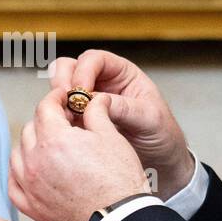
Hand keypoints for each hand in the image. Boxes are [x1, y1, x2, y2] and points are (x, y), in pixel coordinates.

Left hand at [9, 86, 150, 220]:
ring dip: (31, 144)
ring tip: (48, 145)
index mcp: (54, 140)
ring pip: (18, 154)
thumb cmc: (119, 185)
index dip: (56, 98)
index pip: (45, 107)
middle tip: (62, 121)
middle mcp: (36, 161)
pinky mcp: (31, 207)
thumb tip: (94, 101)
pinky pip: (13, 184)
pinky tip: (30, 169)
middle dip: (45, 120)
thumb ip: (97, 113)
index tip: (62, 98)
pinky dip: (19, 173)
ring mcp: (30, 185)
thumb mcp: (111, 137)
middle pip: (31, 129)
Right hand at [49, 50, 192, 198]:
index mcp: (122, 73)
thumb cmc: (162, 134)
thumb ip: (124, 108)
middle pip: (70, 67)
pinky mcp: (80, 121)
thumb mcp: (150, 119)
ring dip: (58, 101)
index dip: (84, 71)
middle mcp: (102, 82)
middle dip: (64, 82)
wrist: (161, 161)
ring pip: (60, 89)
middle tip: (66, 103)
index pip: (95, 59)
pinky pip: (61, 113)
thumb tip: (96, 101)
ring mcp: (88, 102)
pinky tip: (68, 131)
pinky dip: (59, 119)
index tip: (81, 91)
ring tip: (67, 119)